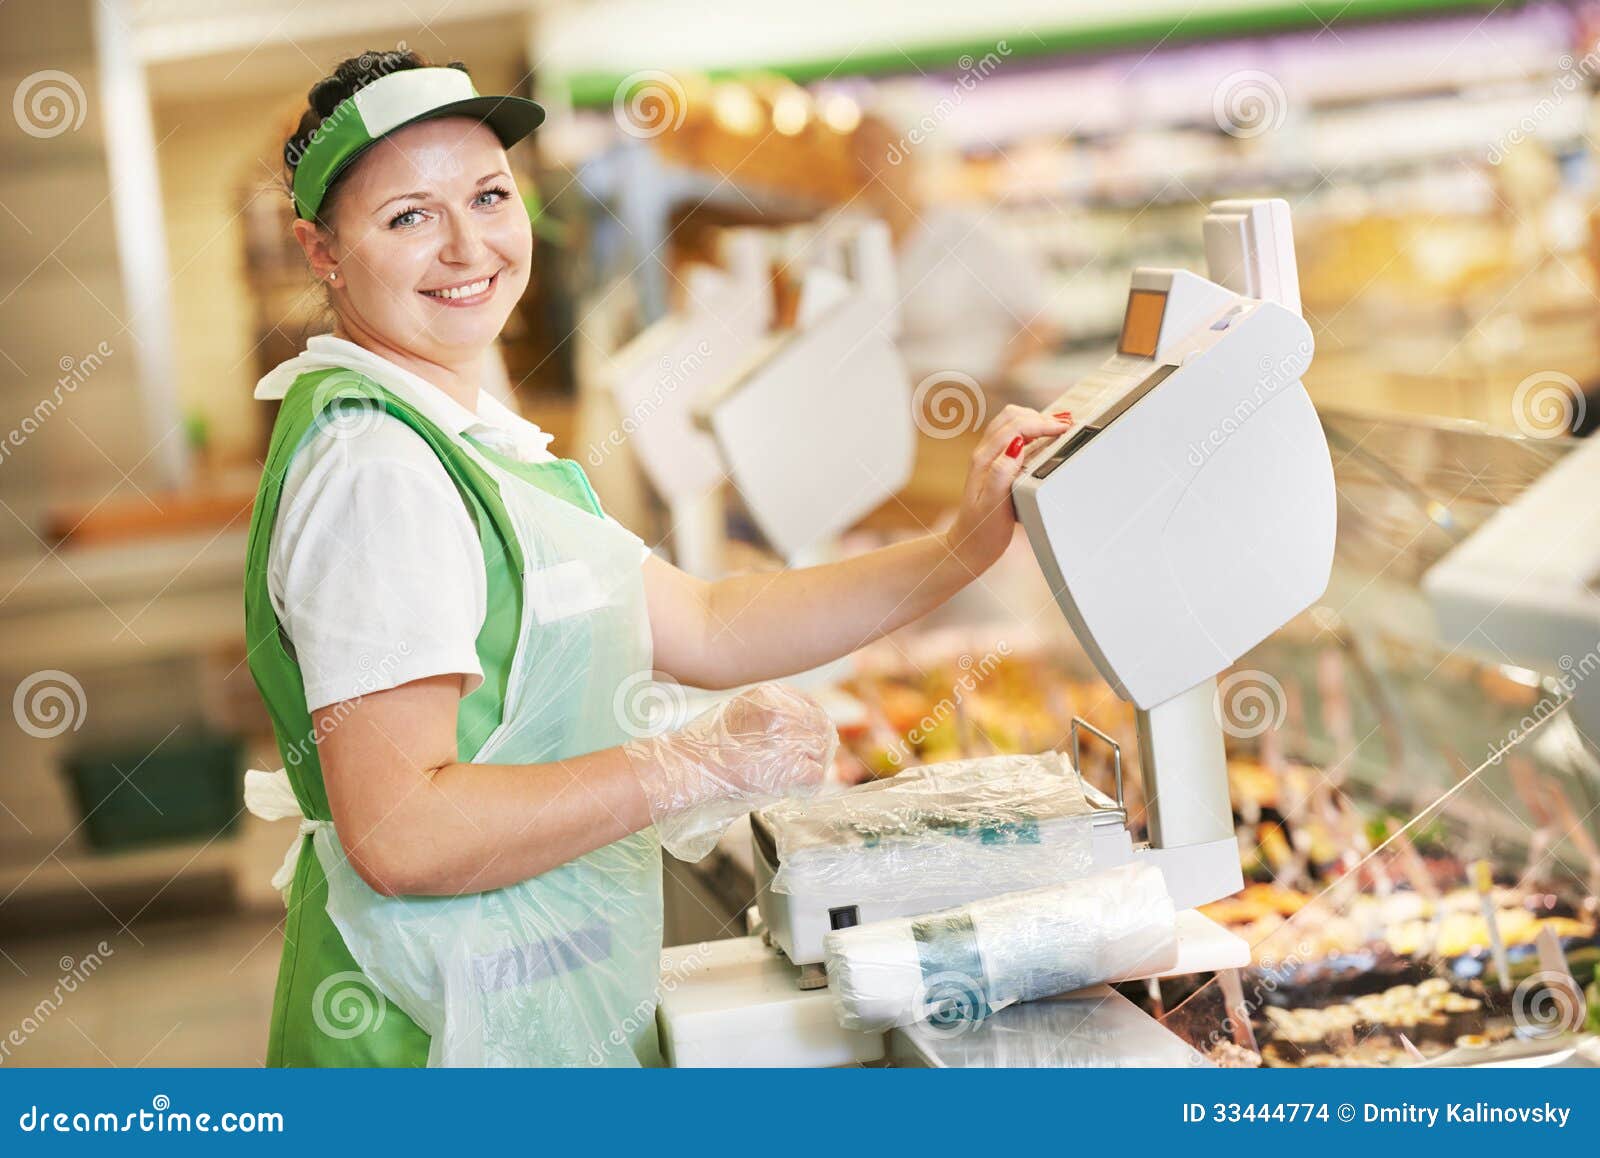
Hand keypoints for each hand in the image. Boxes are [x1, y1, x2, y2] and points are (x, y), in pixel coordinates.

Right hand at [623, 682, 835, 859]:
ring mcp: (792, 740)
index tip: (811, 736)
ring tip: (798, 777)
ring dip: (812, 765)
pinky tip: (796, 789)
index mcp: (771, 694)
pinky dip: (809, 785)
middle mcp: (786, 713)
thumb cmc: (705, 745)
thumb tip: (790, 726)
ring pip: (820, 751)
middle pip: (820, 728)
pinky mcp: (793, 767)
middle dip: (817, 745)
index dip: (813, 724)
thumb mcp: (735, 713)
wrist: (693, 767)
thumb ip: (764, 714)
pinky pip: (816, 776)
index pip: (809, 706)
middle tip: (809, 760)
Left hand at [943, 405, 1074, 572]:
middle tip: (1065, 425)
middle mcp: (984, 454)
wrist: (970, 544)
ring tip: (1058, 425)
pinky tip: (1043, 436)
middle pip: (1011, 417)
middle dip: (1040, 416)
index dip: (1041, 423)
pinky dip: (1030, 429)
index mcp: (984, 460)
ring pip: (1011, 422)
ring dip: (1035, 419)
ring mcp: (989, 457)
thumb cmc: (982, 530)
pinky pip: (1012, 435)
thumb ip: (1001, 473)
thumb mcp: (992, 505)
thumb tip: (1016, 445)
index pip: (1014, 427)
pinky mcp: (994, 463)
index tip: (1063, 428)